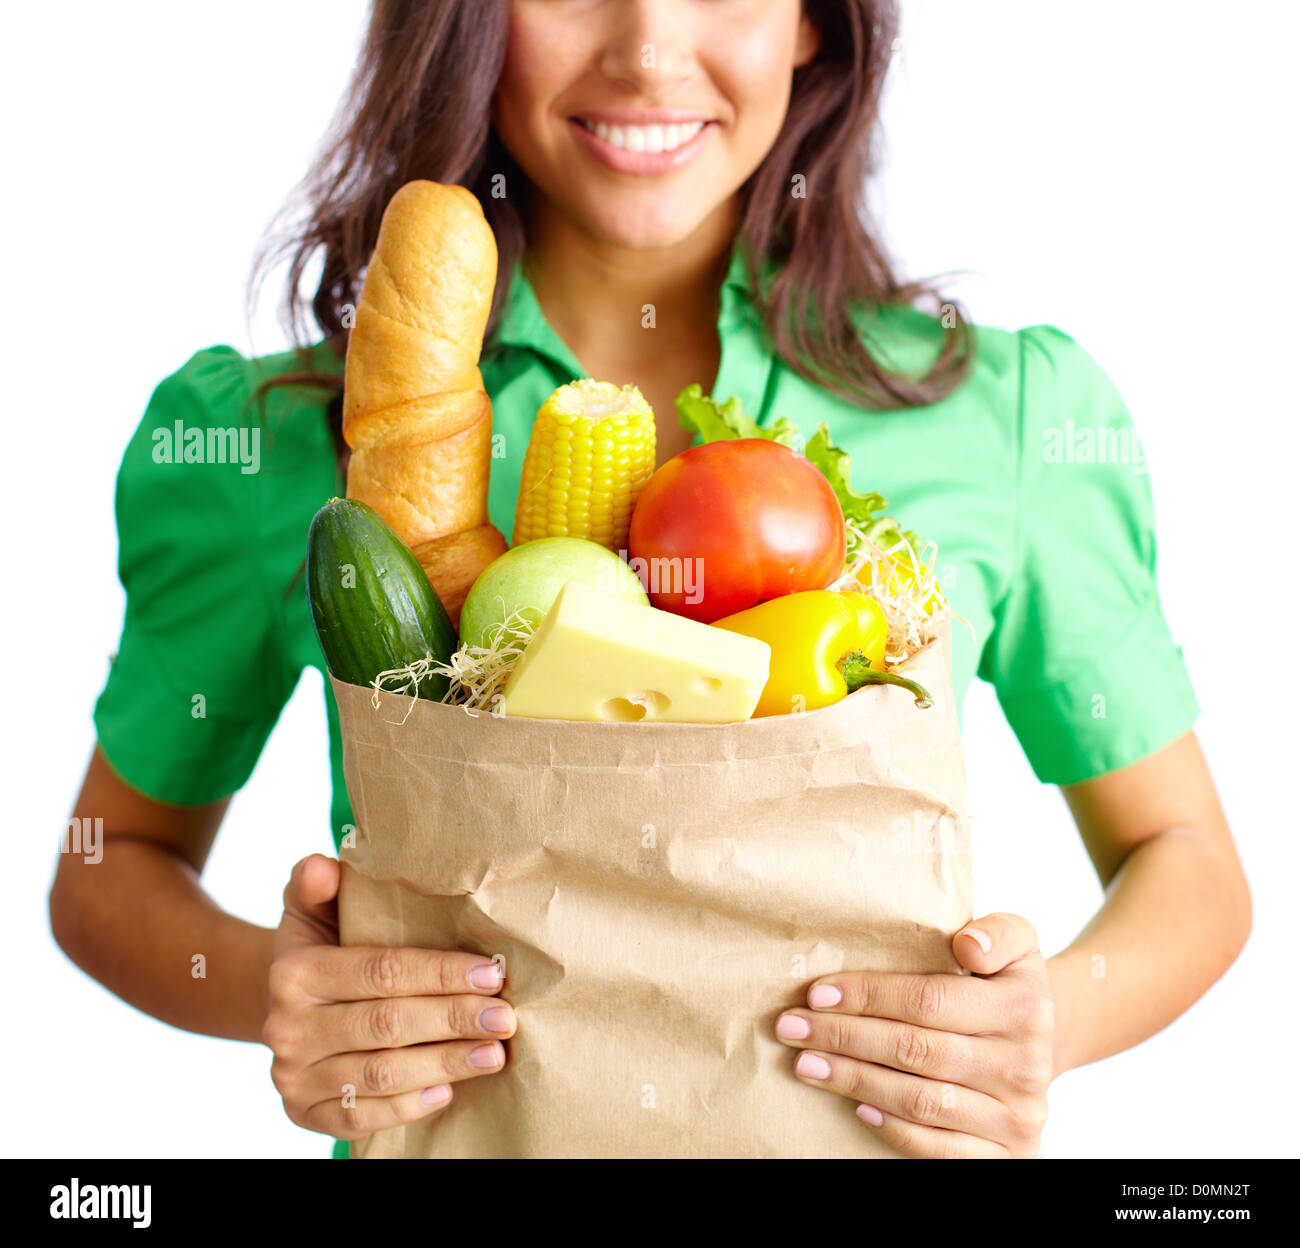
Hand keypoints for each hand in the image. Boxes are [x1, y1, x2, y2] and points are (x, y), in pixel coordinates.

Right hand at [263, 854, 515, 1138]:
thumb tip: (325, 864)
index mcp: (295, 972)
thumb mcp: (311, 910)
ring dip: (444, 1065)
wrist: (279, 1007)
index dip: (440, 973)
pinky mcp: (303, 1114)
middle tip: (505, 1018)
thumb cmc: (319, 948)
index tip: (492, 973)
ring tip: (494, 1054)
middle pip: (387, 1024)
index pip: (381, 971)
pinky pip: (359, 1117)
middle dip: (453, 1019)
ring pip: (380, 1074)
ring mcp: (293, 1077)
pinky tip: (448, 1091)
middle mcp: (288, 1027)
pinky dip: (407, 1106)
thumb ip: (316, 884)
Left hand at [776, 913, 1053, 1157]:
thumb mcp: (1016, 942)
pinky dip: (894, 1129)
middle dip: (844, 1037)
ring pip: (920, 1100)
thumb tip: (967, 945)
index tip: (817, 992)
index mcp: (1025, 1007)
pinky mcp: (1008, 1155)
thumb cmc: (1004, 985)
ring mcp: (1017, 1116)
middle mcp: (1025, 1065)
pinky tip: (857, 1107)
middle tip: (792, 1027)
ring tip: (806, 1063)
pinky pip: (940, 1150)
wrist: (1043, 1044)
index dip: (868, 996)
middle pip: (915, 1050)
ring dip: (854, 1081)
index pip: (929, 1000)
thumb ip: (997, 932)